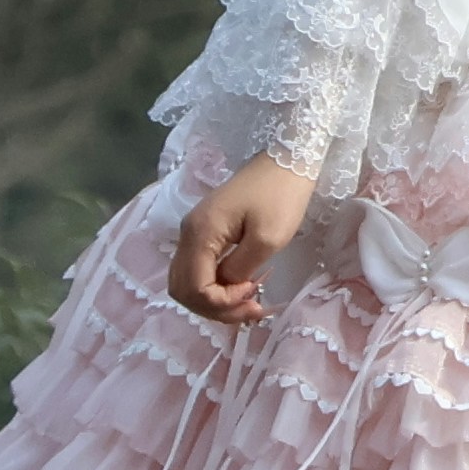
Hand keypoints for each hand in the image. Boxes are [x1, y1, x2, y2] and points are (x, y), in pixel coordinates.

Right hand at [168, 160, 315, 323]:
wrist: (285, 160)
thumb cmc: (280, 196)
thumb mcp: (267, 238)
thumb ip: (240, 269)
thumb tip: (225, 287)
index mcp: (200, 234)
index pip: (193, 288)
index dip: (222, 303)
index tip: (254, 294)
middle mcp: (188, 234)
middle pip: (183, 290)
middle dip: (215, 308)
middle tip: (251, 309)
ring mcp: (193, 233)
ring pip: (187, 283)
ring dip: (214, 301)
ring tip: (248, 302)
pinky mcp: (204, 233)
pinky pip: (198, 271)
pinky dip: (215, 288)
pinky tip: (240, 289)